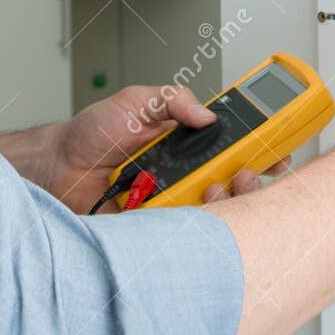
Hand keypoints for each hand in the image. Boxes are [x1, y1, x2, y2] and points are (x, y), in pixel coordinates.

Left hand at [47, 84, 289, 212]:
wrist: (58, 165)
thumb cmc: (93, 133)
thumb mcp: (136, 101)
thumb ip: (172, 99)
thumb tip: (208, 114)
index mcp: (188, 144)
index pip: (236, 148)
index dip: (261, 153)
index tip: (277, 154)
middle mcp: (187, 175)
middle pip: (235, 186)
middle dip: (249, 183)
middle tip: (240, 175)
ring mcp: (174, 203)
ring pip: (216, 214)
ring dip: (221, 205)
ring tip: (207, 192)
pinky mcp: (156, 228)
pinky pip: (184, 235)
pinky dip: (190, 229)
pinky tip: (184, 217)